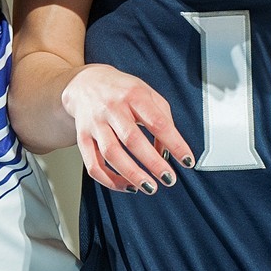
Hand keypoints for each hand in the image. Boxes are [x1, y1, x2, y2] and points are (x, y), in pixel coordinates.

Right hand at [61, 64, 193, 192]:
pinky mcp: (83, 137)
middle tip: (169, 178)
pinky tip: (126, 185)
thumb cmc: (121, 91)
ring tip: (150, 187)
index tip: (187, 160)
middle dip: (153, 163)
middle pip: (132, 139)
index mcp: (133, 95)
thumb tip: (167, 152)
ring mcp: (95, 124)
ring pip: (111, 153)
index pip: (157, 122)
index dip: (174, 143)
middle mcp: (112, 108)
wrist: (85, 83)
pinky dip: (109, 180)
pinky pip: (93, 164)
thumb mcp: (148, 94)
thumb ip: (163, 119)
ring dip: (132, 174)